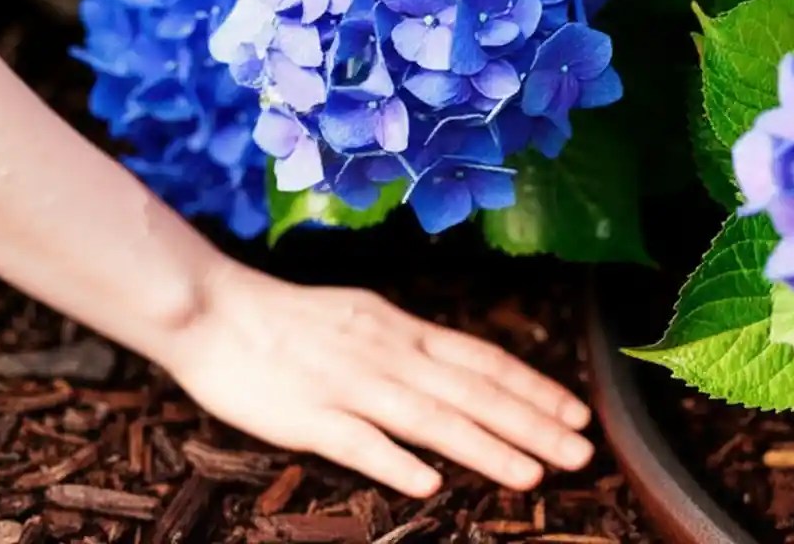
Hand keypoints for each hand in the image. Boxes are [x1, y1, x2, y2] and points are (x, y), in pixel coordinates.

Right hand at [159, 262, 594, 496]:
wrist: (213, 310)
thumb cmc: (292, 318)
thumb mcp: (367, 317)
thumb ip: (413, 346)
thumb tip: (462, 369)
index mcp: (404, 331)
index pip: (484, 360)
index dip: (534, 388)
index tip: (577, 413)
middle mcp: (388, 355)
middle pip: (472, 393)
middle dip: (532, 425)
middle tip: (580, 454)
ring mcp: (348, 385)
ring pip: (429, 419)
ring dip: (484, 448)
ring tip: (531, 475)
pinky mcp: (305, 416)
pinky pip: (356, 442)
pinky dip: (394, 461)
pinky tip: (430, 483)